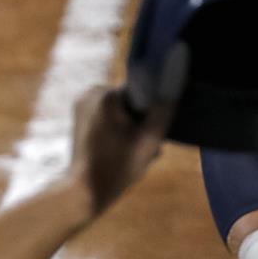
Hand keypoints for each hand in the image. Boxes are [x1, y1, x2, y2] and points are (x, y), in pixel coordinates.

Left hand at [71, 43, 186, 218]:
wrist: (83, 191)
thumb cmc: (118, 168)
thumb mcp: (150, 139)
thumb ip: (166, 105)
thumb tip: (178, 67)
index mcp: (107, 94)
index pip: (145, 89)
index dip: (153, 110)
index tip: (152, 132)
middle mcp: (91, 92)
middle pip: (133, 98)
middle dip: (142, 120)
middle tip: (144, 146)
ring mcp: (82, 102)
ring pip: (122, 107)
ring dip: (132, 125)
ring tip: (132, 149)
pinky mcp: (79, 113)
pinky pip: (109, 113)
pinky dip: (118, 127)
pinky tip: (121, 148)